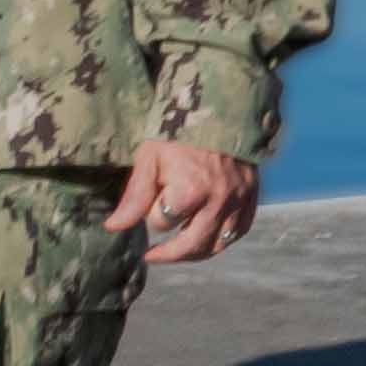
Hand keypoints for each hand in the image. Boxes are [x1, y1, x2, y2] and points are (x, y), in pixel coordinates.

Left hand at [108, 139, 259, 266]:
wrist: (219, 109)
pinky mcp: (252, 197)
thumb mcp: (150, 158)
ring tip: (177, 252)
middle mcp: (218, 200)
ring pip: (216, 245)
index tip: (149, 203)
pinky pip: (239, 231)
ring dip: (194, 253)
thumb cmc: (179, 132)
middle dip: (167, 253)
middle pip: (190, 245)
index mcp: (191, 189)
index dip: (150, 216)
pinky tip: (206, 238)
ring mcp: (239, 201)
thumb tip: (113, 227)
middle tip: (152, 255)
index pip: (161, 223)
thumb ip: (135, 196)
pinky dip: (222, 240)